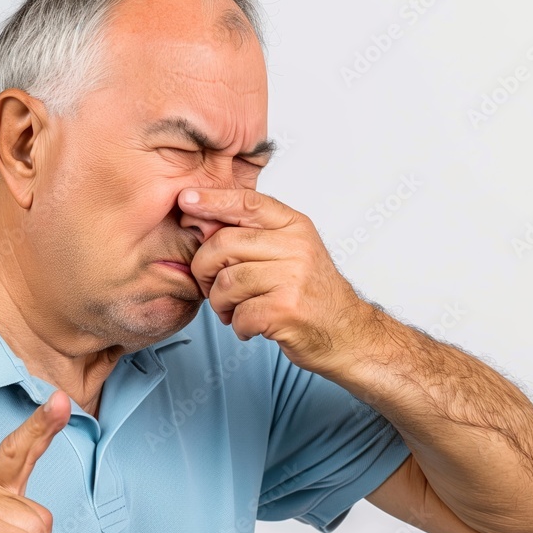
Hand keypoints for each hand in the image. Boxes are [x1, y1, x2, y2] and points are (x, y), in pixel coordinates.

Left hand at [178, 187, 376, 374]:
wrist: (346, 332)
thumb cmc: (308, 292)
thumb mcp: (288, 251)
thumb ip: (250, 235)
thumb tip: (198, 221)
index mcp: (294, 226)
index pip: (247, 202)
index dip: (212, 199)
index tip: (186, 201)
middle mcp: (297, 246)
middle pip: (223, 244)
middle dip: (204, 268)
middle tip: (210, 284)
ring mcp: (293, 278)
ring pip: (226, 282)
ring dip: (221, 303)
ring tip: (234, 309)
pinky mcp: (287, 310)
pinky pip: (238, 314)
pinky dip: (237, 325)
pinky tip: (250, 325)